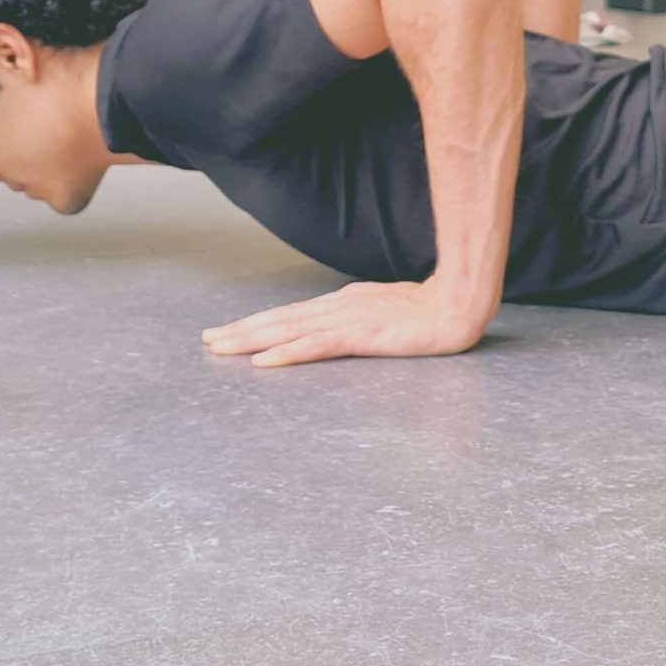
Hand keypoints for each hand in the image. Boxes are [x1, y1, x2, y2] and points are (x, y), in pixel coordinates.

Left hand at [201, 279, 489, 367]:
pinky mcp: (360, 336)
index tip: (228, 331)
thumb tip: (339, 327)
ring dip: (251, 339)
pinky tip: (263, 361)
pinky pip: (315, 347)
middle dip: (241, 330)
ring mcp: (347, 319)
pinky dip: (286, 353)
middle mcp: (338, 307)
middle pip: (281, 319)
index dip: (258, 323)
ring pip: (288, 330)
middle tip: (207, 339)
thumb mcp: (386, 314)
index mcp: (344, 303)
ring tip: (220, 347)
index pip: (292, 315)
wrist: (458, 305)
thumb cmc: (429, 313)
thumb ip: (361, 319)